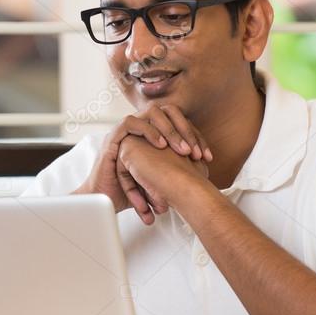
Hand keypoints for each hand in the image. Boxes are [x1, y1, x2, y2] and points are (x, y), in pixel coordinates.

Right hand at [75, 104, 212, 213]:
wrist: (108, 202)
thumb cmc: (133, 193)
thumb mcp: (162, 179)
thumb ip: (178, 169)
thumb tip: (205, 170)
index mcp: (153, 134)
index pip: (179, 124)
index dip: (196, 137)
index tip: (207, 157)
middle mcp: (140, 128)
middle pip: (168, 113)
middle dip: (186, 131)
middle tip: (196, 153)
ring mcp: (126, 130)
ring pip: (151, 112)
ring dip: (170, 129)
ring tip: (182, 150)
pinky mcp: (113, 136)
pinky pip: (130, 122)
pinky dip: (147, 130)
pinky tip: (160, 146)